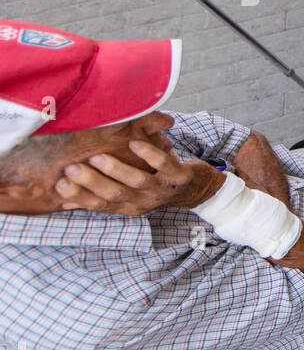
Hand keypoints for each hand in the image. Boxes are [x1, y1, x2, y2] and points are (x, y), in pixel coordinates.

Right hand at [55, 140, 223, 215]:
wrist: (198, 190)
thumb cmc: (155, 187)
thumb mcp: (127, 194)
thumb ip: (99, 193)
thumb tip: (60, 197)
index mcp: (127, 206)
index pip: (99, 205)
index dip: (79, 197)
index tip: (58, 185)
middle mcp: (143, 201)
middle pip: (114, 194)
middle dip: (91, 182)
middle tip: (71, 168)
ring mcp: (162, 190)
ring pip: (137, 181)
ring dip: (117, 169)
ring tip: (98, 157)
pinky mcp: (180, 177)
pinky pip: (164, 165)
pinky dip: (151, 155)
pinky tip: (136, 143)